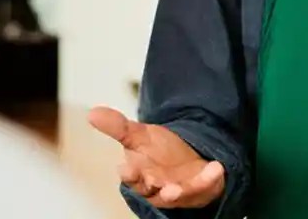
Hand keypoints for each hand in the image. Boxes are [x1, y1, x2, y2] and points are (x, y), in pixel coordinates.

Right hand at [88, 106, 226, 209]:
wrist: (186, 159)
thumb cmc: (158, 151)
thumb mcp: (139, 134)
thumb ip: (117, 126)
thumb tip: (91, 113)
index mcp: (138, 173)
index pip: (130, 176)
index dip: (128, 173)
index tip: (125, 168)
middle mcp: (156, 186)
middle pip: (150, 189)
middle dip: (151, 186)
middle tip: (152, 180)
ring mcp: (177, 191)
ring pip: (175, 195)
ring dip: (176, 192)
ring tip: (177, 188)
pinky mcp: (198, 190)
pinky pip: (204, 187)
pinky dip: (209, 179)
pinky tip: (216, 167)